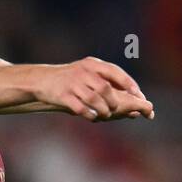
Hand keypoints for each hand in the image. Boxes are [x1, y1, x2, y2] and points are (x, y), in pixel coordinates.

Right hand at [35, 57, 153, 121]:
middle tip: (116, 109)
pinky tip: (93, 117)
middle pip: (105, 87)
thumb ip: (106, 82)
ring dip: (103, 110)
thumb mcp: (88, 73)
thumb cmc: (70, 80)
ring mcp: (72, 83)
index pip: (115, 72)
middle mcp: (83, 71)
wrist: (42, 80)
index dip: (129, 84)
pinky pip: (80, 108)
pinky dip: (89, 114)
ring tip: (105, 115)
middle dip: (114, 101)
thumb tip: (131, 98)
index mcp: (92, 64)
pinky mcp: (63, 95)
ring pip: (94, 99)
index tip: (139, 96)